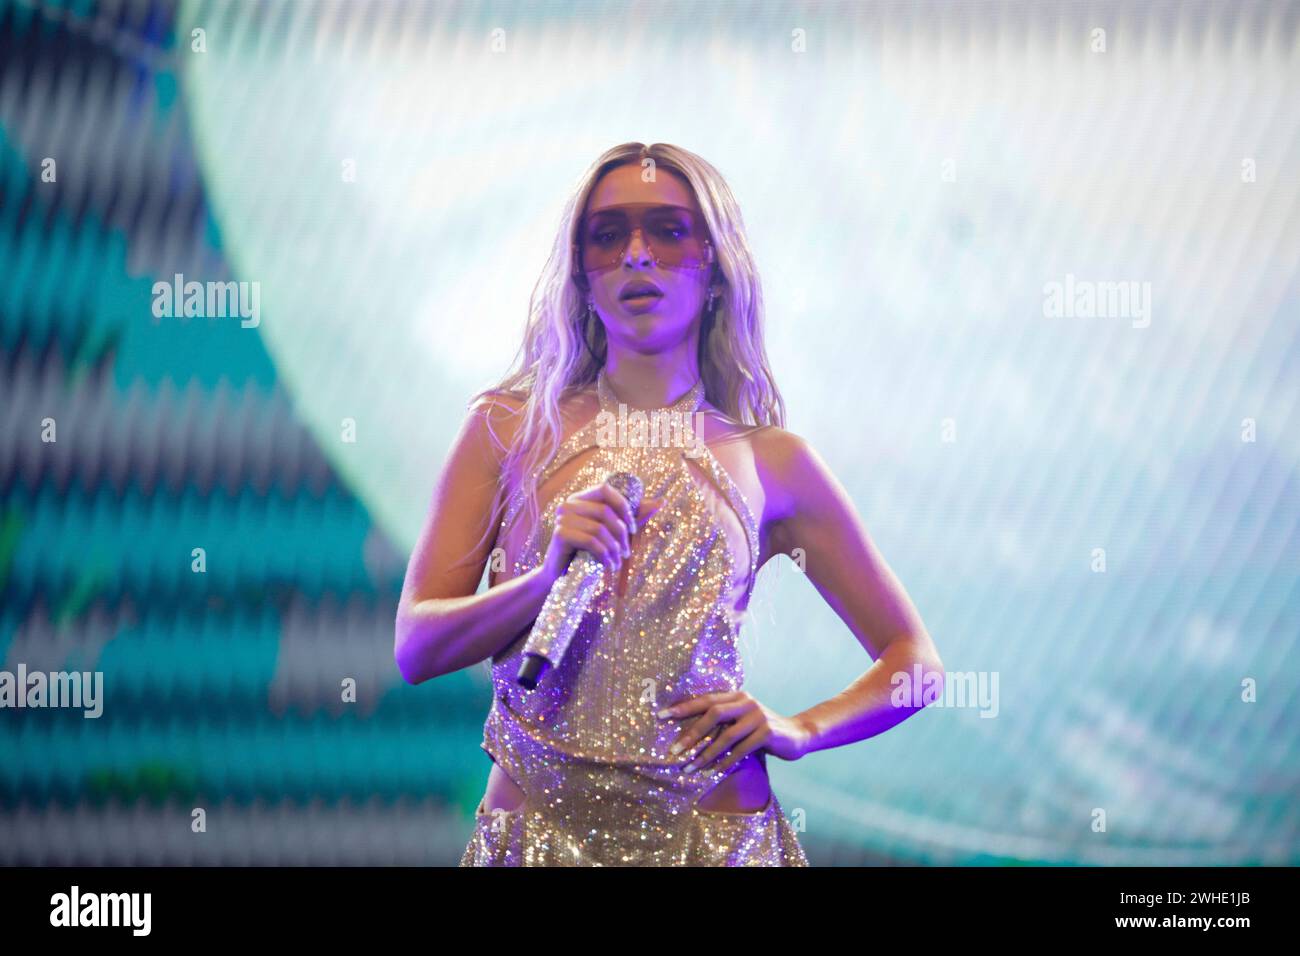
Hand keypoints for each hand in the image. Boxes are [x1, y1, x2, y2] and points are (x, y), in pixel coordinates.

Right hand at [540, 479, 663, 583]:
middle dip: (621, 534)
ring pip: (599, 528)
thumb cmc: (586, 552)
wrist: (560, 576)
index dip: (623, 506)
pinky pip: (591, 541)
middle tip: (627, 553)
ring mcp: (562, 519)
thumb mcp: (611, 532)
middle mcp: (568, 504)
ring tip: (618, 562)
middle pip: (605, 511)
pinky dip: (604, 555)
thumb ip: (632, 516)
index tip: (633, 528)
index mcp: (579, 499)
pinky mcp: (560, 535)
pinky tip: (609, 566)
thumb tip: (660, 501)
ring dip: (614, 548)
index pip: (605, 489)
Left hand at [659, 691, 811, 772]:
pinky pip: (741, 749)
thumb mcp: (740, 720)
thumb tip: (686, 734)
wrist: (795, 734)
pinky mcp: (767, 732)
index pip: (705, 699)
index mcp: (736, 695)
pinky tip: (713, 772)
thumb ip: (721, 721)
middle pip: (712, 714)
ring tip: (690, 768)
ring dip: (705, 754)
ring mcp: (758, 716)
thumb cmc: (760, 729)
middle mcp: (746, 701)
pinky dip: (725, 761)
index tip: (661, 716)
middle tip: (673, 750)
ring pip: (725, 735)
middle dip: (690, 733)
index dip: (682, 707)